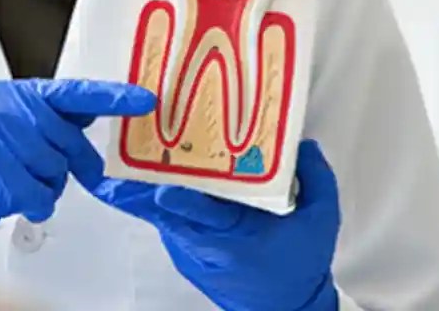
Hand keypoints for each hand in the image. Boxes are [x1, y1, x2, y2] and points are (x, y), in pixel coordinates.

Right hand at [0, 79, 155, 262]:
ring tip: (11, 185)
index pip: (70, 91)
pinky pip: (38, 196)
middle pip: (67, 140)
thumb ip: (40, 119)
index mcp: (6, 95)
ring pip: (54, 171)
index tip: (144, 99)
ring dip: (43, 188)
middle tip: (51, 174)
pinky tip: (6, 200)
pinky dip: (31, 205)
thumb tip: (87, 115)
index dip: (112, 96)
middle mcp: (0, 111)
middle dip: (70, 163)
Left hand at [89, 140, 340, 310]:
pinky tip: (154, 168)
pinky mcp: (180, 250)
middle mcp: (205, 244)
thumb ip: (314, 178)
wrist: (284, 308)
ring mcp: (187, 248)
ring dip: (146, 184)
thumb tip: (303, 143)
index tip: (165, 188)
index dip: (184, 201)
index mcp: (238, 237)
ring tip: (131, 148)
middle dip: (140, 186)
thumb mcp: (321, 219)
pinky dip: (160, 197)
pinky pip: (166, 217)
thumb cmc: (300, 264)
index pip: (206, 217)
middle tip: (117, 158)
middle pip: (166, 212)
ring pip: (160, 212)